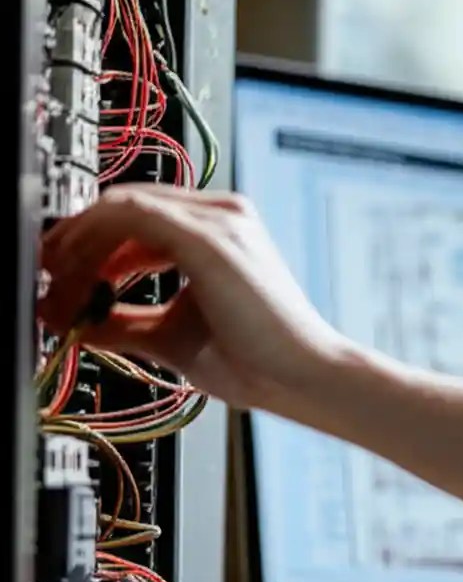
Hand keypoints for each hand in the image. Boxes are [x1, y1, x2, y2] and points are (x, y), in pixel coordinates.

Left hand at [39, 184, 350, 410]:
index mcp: (220, 233)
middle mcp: (221, 215)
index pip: (136, 219)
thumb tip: (76, 322)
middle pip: (122, 206)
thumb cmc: (256, 360)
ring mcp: (217, 220)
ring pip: (119, 206)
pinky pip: (130, 216)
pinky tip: (79, 284)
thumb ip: (125, 322)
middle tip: (44, 286)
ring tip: (56, 293)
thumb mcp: (171, 336)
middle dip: (73, 245)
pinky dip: (93, 246)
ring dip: (76, 247)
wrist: (299, 376)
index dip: (89, 246)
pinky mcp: (207, 236)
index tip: (57, 281)